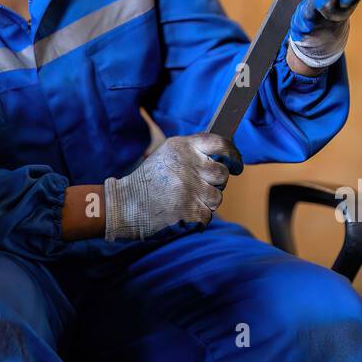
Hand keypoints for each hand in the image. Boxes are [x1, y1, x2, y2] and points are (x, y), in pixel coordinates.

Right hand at [103, 133, 236, 240]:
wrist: (124, 205)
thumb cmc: (147, 182)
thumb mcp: (166, 155)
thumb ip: (192, 153)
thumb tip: (222, 157)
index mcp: (182, 147)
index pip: (220, 143)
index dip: (233, 154)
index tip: (237, 164)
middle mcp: (189, 165)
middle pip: (222, 174)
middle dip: (215, 183)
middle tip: (199, 187)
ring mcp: (191, 188)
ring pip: (217, 197)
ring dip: (205, 202)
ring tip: (185, 201)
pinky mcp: (191, 210)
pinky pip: (207, 216)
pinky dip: (197, 218)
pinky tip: (181, 213)